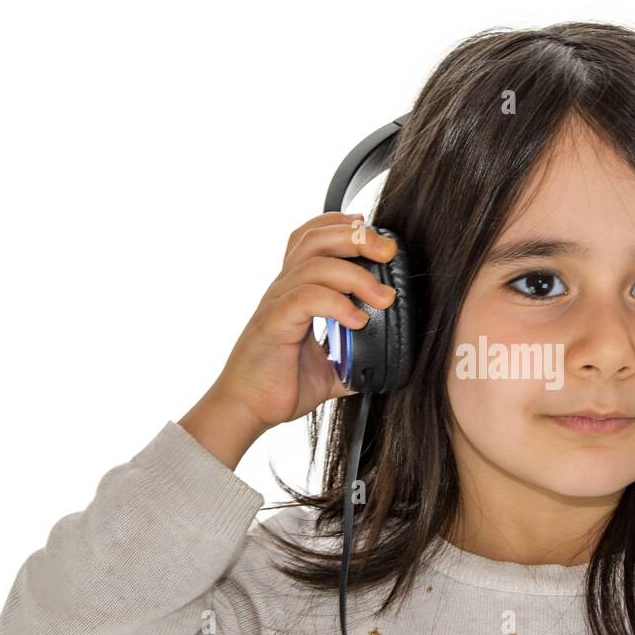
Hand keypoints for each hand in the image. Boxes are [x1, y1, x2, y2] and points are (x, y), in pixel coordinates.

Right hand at [206, 211, 399, 430]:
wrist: (246, 410)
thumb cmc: (279, 385)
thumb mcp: (329, 370)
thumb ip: (355, 360)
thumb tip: (387, 366)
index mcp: (294, 291)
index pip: (310, 238)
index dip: (339, 224)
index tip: (371, 230)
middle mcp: (283, 290)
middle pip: (315, 240)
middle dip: (356, 237)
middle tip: (389, 252)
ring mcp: (276, 304)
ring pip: (314, 265)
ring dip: (356, 276)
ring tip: (384, 298)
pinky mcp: (273, 324)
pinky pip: (305, 298)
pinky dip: (336, 304)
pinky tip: (358, 321)